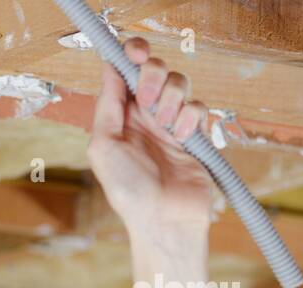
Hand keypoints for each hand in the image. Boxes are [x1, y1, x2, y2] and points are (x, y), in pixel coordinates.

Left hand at [87, 37, 212, 230]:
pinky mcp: (194, 135)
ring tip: (166, 127)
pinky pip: (198, 106)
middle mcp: (143, 118)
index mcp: (118, 118)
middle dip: (153, 77)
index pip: (124, 74)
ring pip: (179, 84)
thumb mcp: (103, 147)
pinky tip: (183, 138)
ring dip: (172, 99)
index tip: (135, 52)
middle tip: (148, 99)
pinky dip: (191, 118)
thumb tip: (109, 69)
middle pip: (154, 71)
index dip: (131, 56)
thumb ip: (107, 107)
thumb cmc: (128, 191)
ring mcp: (170, 125)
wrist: (164, 219)